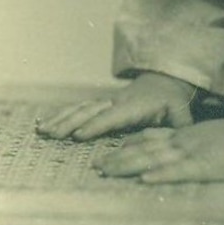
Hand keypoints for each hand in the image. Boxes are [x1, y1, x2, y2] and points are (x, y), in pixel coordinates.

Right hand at [36, 73, 196, 141]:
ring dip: (60, 119)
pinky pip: (78, 108)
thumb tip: (180, 141)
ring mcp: (106, 101)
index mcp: (135, 106)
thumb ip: (179, 129)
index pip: (113, 116)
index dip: (96, 125)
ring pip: (80, 109)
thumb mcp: (181, 115)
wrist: (167, 82)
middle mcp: (116, 102)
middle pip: (89, 112)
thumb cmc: (174, 103)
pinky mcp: (100, 104)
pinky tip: (45, 122)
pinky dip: (61, 114)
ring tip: (42, 130)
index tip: (79, 135)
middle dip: (69, 123)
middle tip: (51, 134)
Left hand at [97, 120, 223, 184]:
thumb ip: (200, 142)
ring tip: (107, 172)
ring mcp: (192, 154)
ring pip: (153, 159)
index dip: (129, 145)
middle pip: (144, 148)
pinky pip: (179, 172)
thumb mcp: (215, 135)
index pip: (152, 138)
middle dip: (118, 157)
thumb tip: (191, 150)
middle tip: (96, 166)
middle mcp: (183, 143)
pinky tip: (145, 180)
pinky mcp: (204, 167)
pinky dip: (161, 175)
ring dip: (128, 165)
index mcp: (187, 136)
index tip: (110, 151)